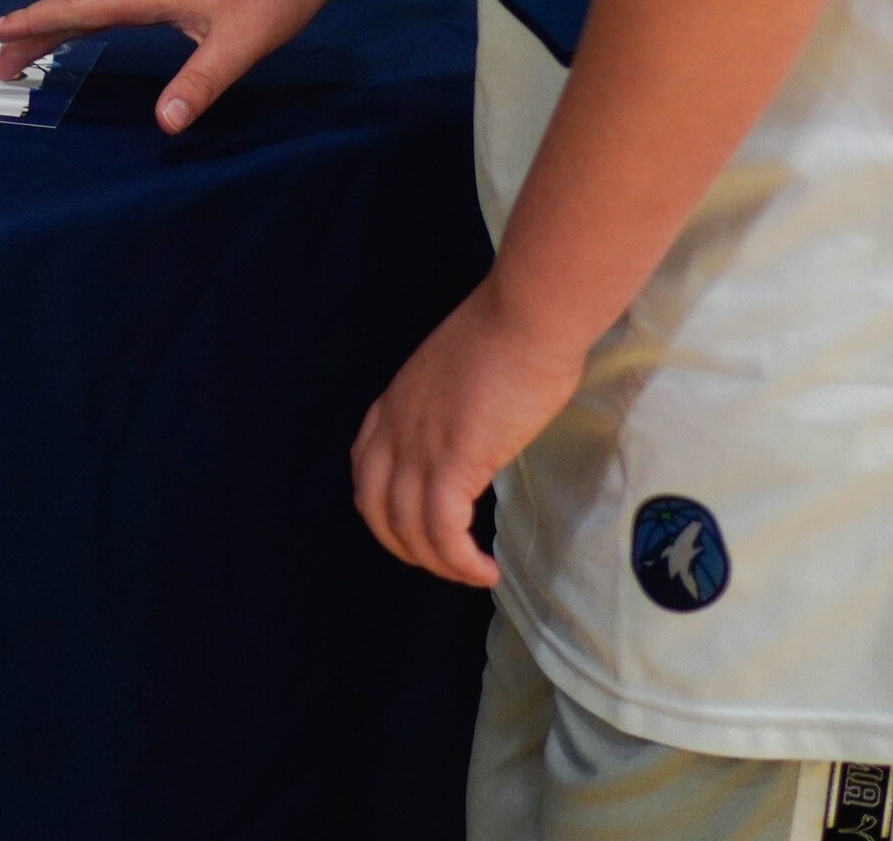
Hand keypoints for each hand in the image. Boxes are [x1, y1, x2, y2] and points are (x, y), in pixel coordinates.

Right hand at [0, 0, 338, 128]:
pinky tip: (82, 31)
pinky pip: (111, 6)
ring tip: (21, 52)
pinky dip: (83, 22)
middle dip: (30, 34)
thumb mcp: (241, 42)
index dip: (33, 23)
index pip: (78, 8)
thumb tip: (164, 123)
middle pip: (74, 8)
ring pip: (91, 6)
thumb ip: (202, 82)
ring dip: (53, 28)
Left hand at [351, 282, 588, 589]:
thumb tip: (473, 429)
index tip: (414, 526)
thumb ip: (451, 404)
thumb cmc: (511, 332)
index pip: (365, 467)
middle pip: (376, 508)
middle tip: (443, 563)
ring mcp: (419, 446)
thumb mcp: (459, 371)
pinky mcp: (452, 463)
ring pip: (409, 529)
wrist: (527, 316)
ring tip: (472, 575)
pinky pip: (444, 532)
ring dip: (440, 564)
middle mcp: (394, 428)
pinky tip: (485, 571)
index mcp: (394, 402)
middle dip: (405, 547)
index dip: (383, 507)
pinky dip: (460, 562)